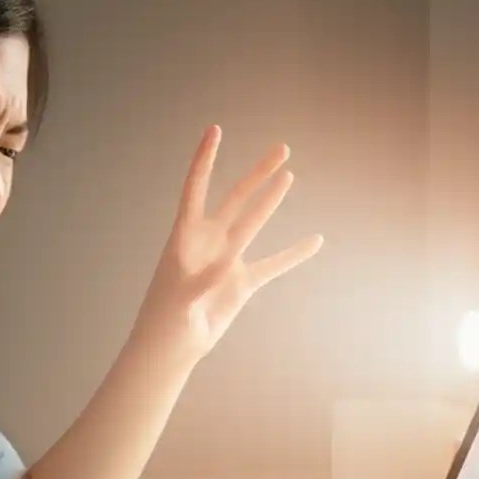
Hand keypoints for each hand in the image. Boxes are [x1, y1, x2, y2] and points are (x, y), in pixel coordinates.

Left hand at [131, 126, 322, 363]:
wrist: (172, 347)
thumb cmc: (164, 321)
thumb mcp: (179, 299)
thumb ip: (200, 282)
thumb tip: (223, 269)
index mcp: (185, 237)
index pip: (196, 188)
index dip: (204, 159)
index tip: (214, 130)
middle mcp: (208, 241)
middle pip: (235, 197)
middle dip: (257, 172)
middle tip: (282, 148)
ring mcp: (227, 260)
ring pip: (254, 223)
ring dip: (272, 200)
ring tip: (291, 175)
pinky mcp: (241, 283)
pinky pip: (272, 264)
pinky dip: (293, 254)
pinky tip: (314, 241)